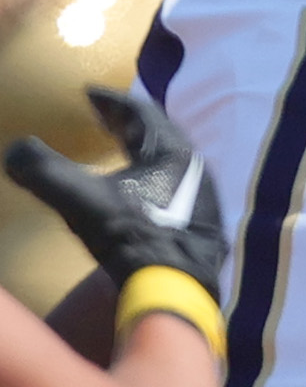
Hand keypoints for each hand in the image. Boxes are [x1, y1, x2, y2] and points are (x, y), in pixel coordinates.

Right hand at [6, 87, 227, 298]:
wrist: (177, 292)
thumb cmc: (132, 238)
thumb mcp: (81, 200)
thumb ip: (44, 171)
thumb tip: (14, 151)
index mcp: (173, 152)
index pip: (141, 113)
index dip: (111, 101)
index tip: (89, 94)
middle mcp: (196, 170)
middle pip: (160, 135)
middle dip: (127, 124)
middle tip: (101, 117)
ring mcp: (205, 201)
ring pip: (171, 164)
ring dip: (143, 152)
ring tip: (119, 151)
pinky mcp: (204, 229)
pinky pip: (177, 190)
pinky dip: (154, 181)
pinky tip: (140, 196)